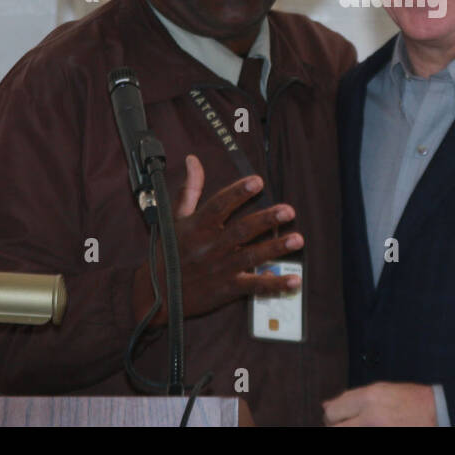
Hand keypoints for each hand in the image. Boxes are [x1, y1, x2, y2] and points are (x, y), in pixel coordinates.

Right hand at [132, 155, 302, 321]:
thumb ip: (190, 189)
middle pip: (242, 230)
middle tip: (288, 210)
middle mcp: (210, 246)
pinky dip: (274, 284)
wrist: (157, 295)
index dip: (238, 193)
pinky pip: (254, 286)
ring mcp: (220, 268)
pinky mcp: (227, 289)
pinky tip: (294, 280)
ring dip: (276, 248)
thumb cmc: (169, 253)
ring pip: (251, 256)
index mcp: (198, 226)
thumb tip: (193, 160)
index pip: (220, 205)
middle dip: (266, 220)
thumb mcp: (175, 219)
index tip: (257, 181)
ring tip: (298, 239)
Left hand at [322, 383, 437, 426]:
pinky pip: (359, 437)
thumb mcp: (382, 391)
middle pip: (334, 427)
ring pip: (344, 433)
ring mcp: (375, 429)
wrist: (437, 412)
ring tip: (359, 426)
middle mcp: (369, 415)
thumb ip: (353, 398)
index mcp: (369, 397)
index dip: (332, 416)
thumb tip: (327, 405)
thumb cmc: (412, 400)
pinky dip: (359, 435)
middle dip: (336, 426)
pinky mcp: (381, 437)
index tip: (336, 418)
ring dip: (347, 430)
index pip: (333, 410)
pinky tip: (369, 429)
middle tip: (345, 425)